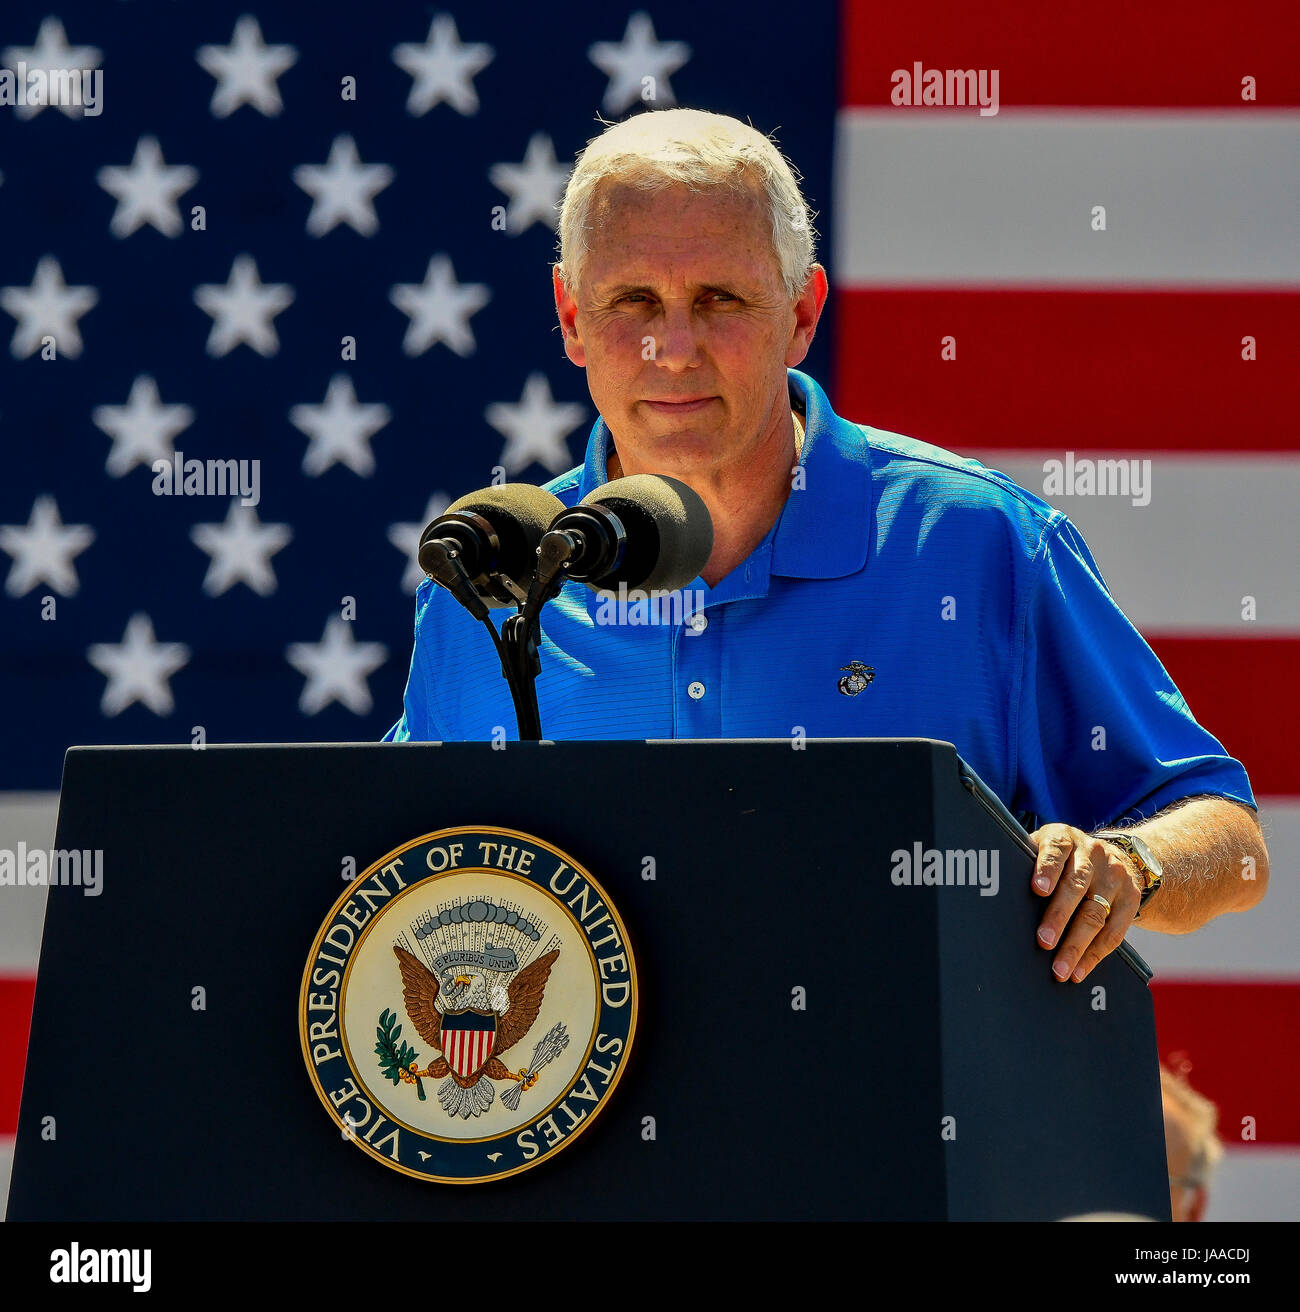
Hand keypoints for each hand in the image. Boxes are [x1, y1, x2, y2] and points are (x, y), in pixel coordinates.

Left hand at [1027, 824, 1144, 981]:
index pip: (1056, 850)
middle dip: (1059, 916)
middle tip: (1044, 941)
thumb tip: (999, 894)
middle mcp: (1093, 854)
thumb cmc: (1065, 858)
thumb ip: (1028, 862)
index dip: (1047, 869)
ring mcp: (1114, 877)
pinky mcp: (1130, 899)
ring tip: (1060, 968)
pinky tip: (1080, 970)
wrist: (1119, 856)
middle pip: (1076, 887)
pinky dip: (1095, 954)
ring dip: (1077, 945)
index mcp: (1065, 839)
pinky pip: (1114, 931)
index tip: (1037, 890)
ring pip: (1095, 914)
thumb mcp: (1048, 847)